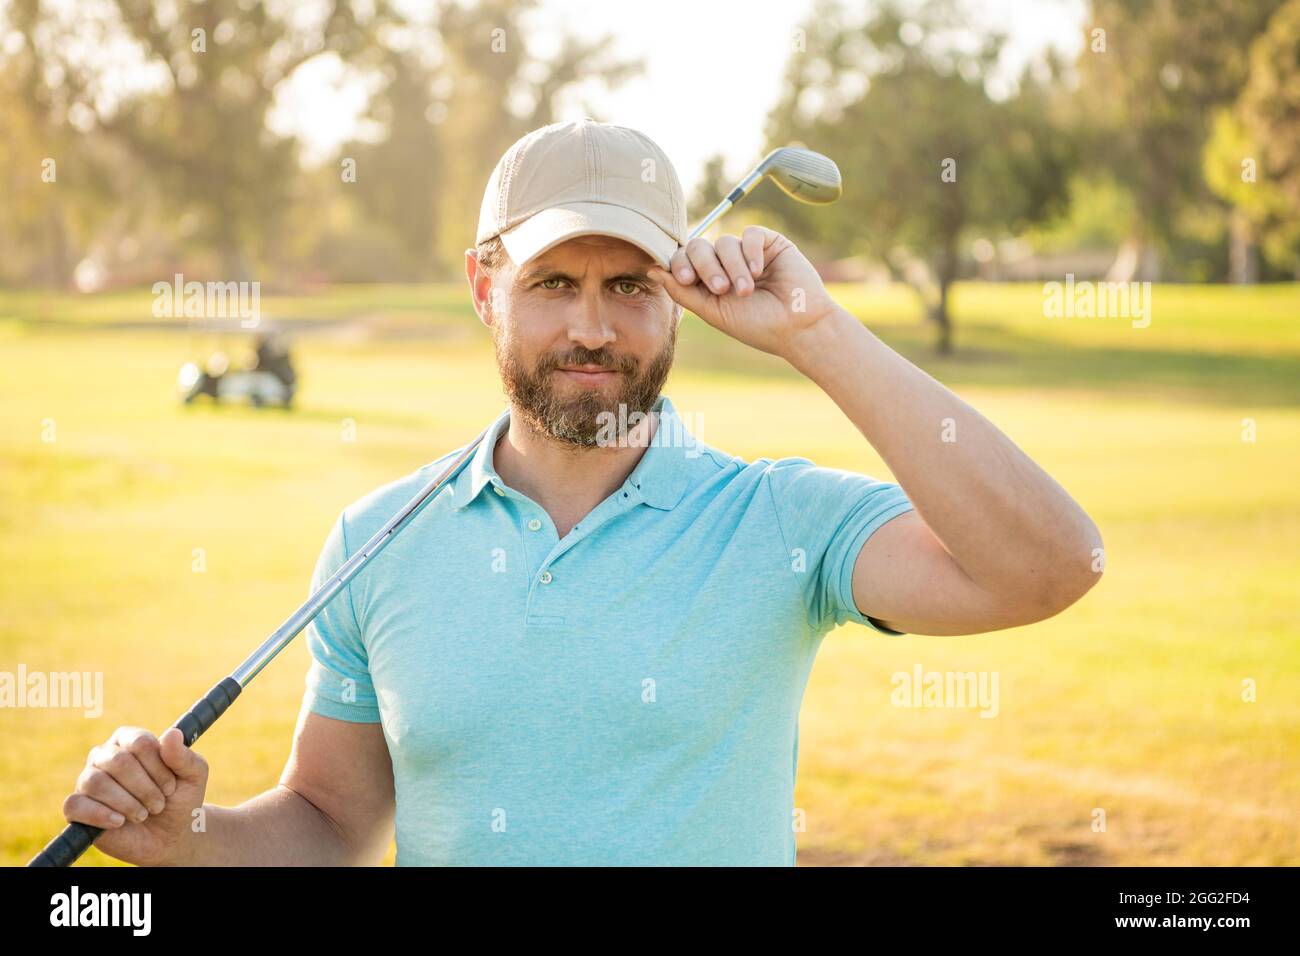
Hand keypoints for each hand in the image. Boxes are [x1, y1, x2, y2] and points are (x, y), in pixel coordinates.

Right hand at [62, 725, 208, 865]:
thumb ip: (184, 756)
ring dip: (127, 803)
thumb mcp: (193, 776)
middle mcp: (105, 755)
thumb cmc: (180, 799)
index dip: (158, 767)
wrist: (169, 836)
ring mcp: (87, 780)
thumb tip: (172, 734)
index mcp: (131, 740)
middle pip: (117, 761)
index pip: (139, 742)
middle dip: (144, 788)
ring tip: (143, 814)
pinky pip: (75, 804)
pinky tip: (119, 822)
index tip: (171, 786)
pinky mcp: (77, 807)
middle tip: (158, 804)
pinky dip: (100, 815)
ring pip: (96, 782)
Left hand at [648, 225, 838, 358]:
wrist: (798, 327)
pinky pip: (749, 235)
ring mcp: (746, 252)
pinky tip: (758, 272)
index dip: (680, 264)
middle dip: (705, 266)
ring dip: (733, 267)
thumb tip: (653, 270)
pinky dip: (750, 252)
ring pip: (724, 243)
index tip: (686, 279)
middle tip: (721, 288)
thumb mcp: (714, 312)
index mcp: (708, 281)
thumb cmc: (757, 326)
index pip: (683, 260)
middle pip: (699, 246)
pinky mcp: (769, 243)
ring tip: (747, 290)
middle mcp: (724, 264)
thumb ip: (684, 292)